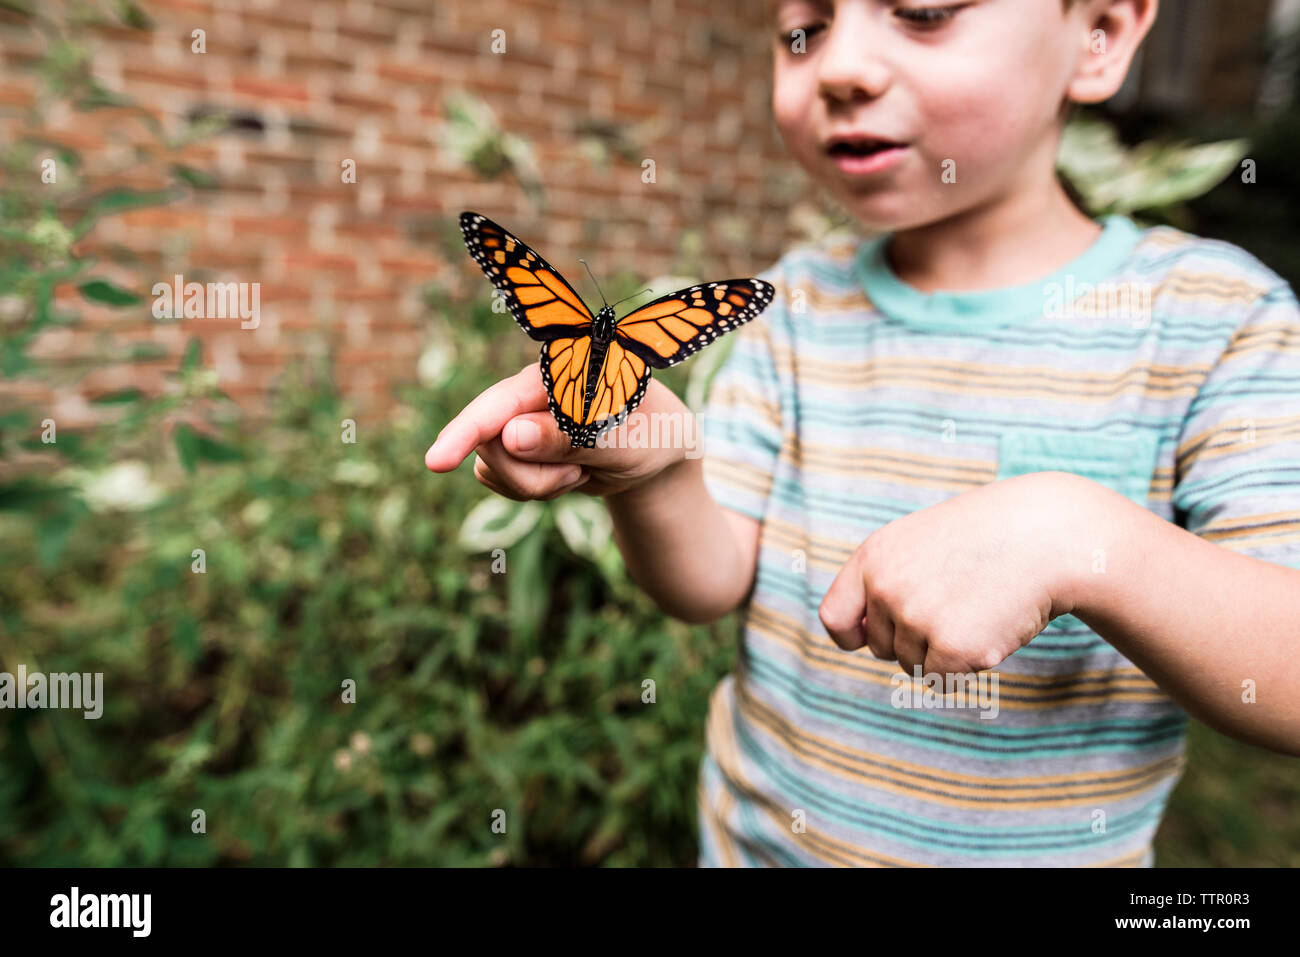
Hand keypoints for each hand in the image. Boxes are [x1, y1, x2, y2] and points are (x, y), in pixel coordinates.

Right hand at [424, 363, 692, 500]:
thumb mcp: (622, 442)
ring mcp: (514, 417)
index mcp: (556, 373)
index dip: (466, 431)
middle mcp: (525, 391)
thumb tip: (509, 435)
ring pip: (490, 467)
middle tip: (578, 476)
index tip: (437, 463)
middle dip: (532, 476)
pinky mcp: (510, 445)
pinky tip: (564, 475)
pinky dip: (531, 491)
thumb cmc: (649, 434)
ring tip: (579, 471)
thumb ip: (568, 438)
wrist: (654, 451)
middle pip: (490, 446)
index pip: (501, 403)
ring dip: (536, 486)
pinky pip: (496, 481)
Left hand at [818, 472, 1107, 675]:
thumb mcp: (922, 543)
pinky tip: (991, 628)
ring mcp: (917, 619)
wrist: (1047, 536)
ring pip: (914, 665)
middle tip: (958, 601)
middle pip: (882, 648)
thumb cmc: (988, 538)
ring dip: (944, 650)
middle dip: (916, 638)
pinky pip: (942, 679)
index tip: (867, 641)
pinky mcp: (952, 649)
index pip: (835, 617)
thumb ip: (886, 581)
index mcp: (873, 557)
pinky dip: (966, 665)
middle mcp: (886, 588)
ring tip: (978, 606)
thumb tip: (858, 638)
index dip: (854, 636)